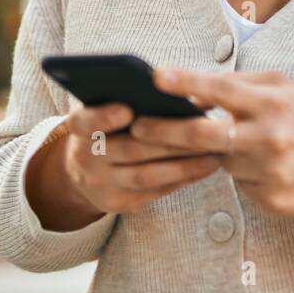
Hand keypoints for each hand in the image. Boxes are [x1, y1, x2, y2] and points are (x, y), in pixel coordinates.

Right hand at [55, 101, 224, 216]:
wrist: (85, 169)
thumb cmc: (110, 126)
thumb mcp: (108, 107)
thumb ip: (133, 97)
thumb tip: (184, 89)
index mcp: (79, 127)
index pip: (85, 121)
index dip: (104, 116)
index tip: (127, 109)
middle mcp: (85, 157)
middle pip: (129, 149)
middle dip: (169, 140)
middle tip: (203, 130)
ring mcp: (101, 184)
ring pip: (146, 175)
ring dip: (184, 165)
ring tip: (214, 152)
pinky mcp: (119, 203)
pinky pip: (155, 191)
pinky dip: (183, 178)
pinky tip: (206, 167)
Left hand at [131, 68, 293, 218]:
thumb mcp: (285, 90)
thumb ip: (242, 87)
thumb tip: (193, 90)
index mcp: (272, 104)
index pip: (220, 90)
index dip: (185, 83)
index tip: (155, 76)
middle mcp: (270, 138)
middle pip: (203, 135)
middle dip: (164, 130)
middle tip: (138, 126)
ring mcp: (270, 172)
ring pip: (219, 162)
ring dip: (215, 153)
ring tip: (239, 143)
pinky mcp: (271, 201)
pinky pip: (239, 185)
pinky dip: (242, 174)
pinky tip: (265, 167)